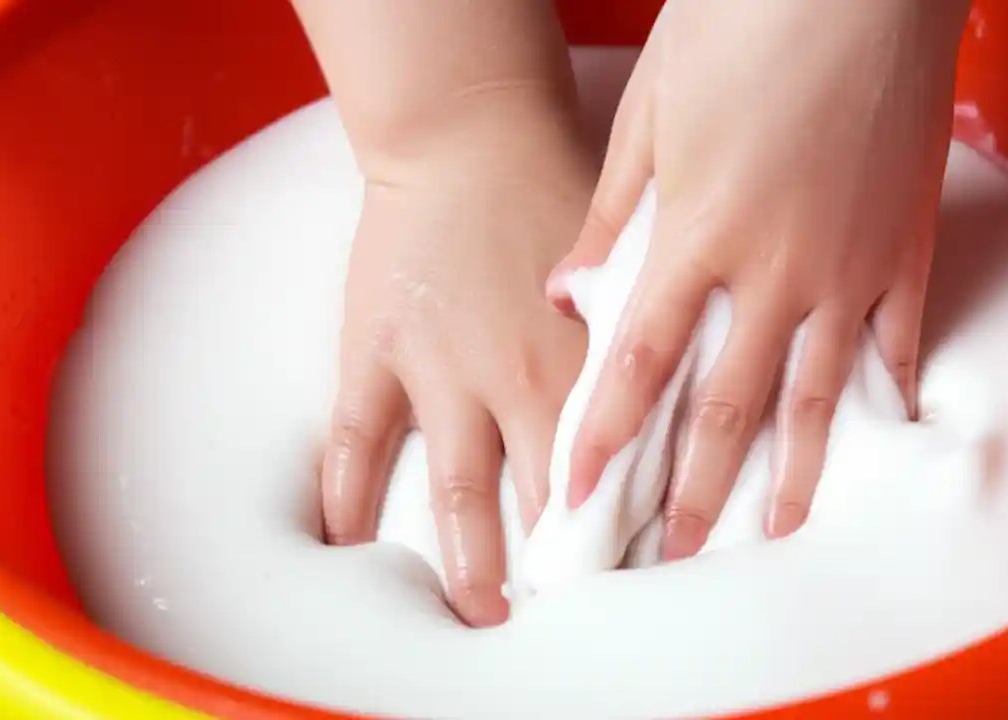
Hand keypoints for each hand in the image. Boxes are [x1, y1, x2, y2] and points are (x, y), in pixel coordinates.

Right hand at [323, 101, 592, 626]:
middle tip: (568, 613)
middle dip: (560, 566)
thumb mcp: (615, 264)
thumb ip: (631, 341)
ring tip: (480, 616)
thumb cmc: (548, 185)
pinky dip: (347, 503)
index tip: (634, 573)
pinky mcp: (376, 356)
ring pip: (458, 495)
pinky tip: (344, 546)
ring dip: (472, 567)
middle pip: (544, 501)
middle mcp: (516, 381)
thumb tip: (662, 408)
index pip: (614, 472)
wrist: (466, 134)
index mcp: (583, 360)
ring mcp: (440, 374)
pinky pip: (356, 445)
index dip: (626, 530)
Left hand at [550, 0, 967, 551]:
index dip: (604, 436)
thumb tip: (567, 294)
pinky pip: (897, 340)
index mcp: (697, 235)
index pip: (638, 363)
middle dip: (693, 487)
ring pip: (817, 394)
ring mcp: (849, 266)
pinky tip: (878, 437)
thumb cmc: (742, 25)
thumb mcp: (653, 111)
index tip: (577, 497)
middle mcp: (773, 271)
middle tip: (674, 552)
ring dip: (793, 471)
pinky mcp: (906, 247)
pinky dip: (887, 393)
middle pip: (725, 404)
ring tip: (776, 529)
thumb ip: (610, 213)